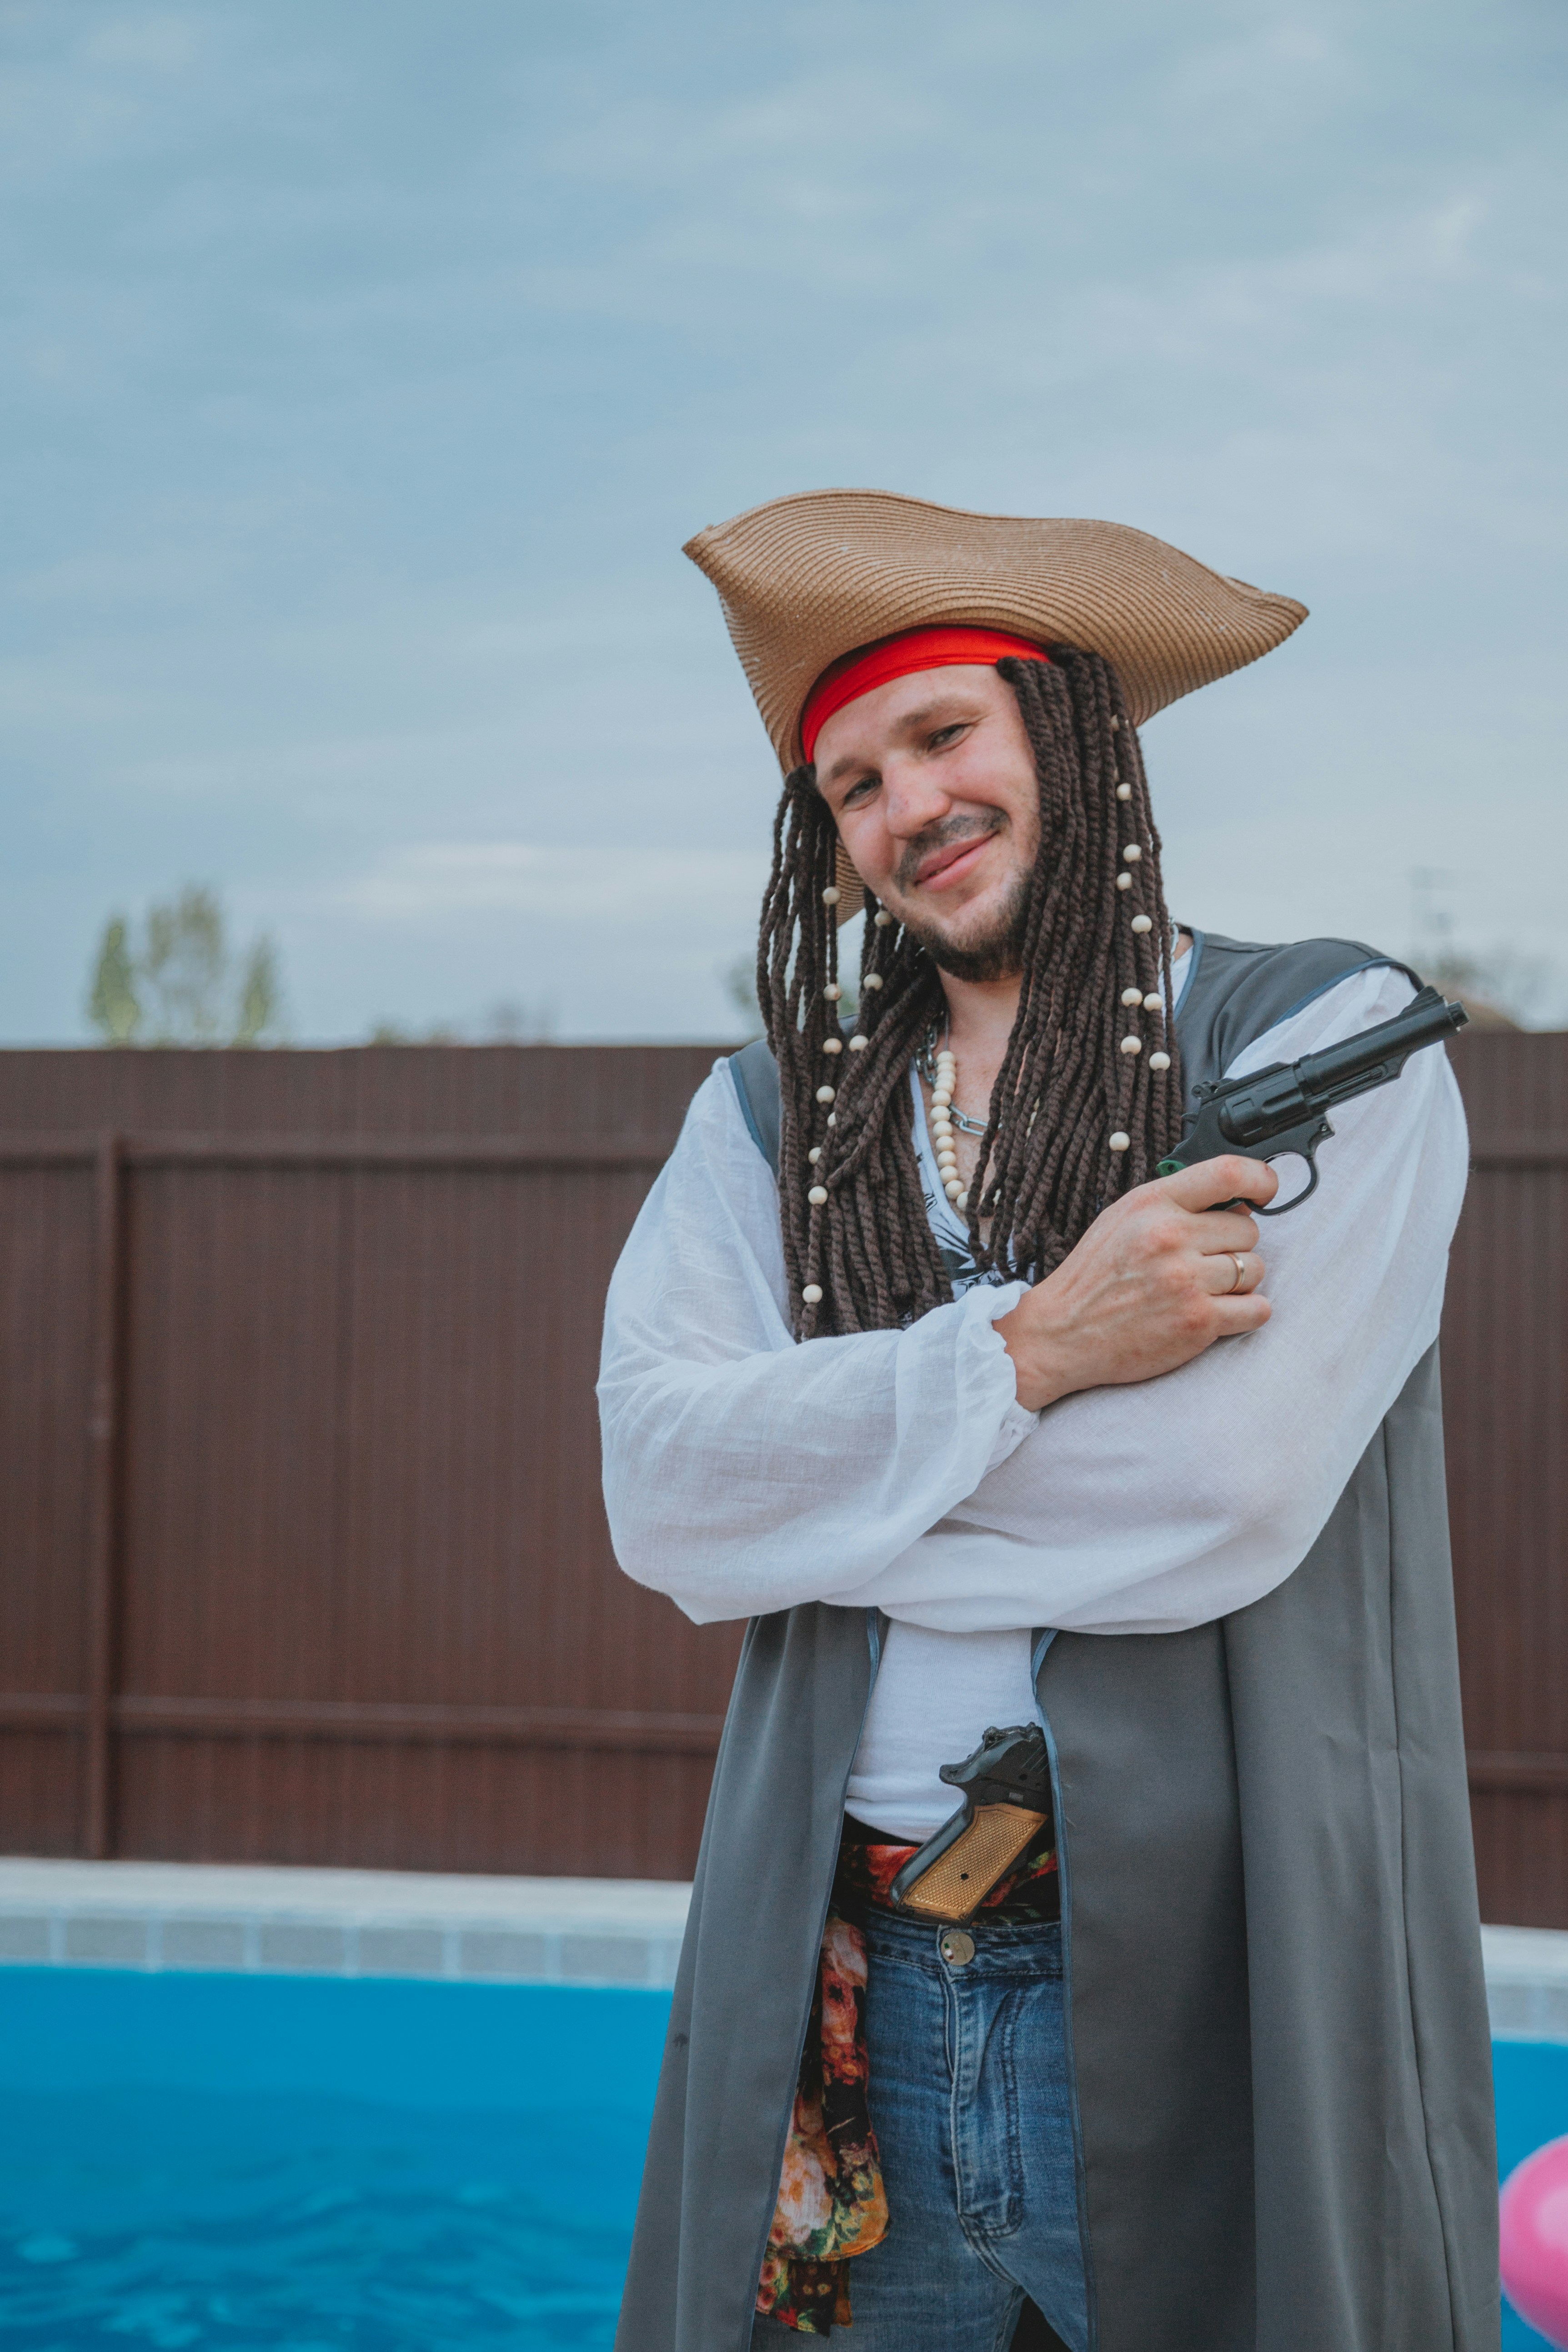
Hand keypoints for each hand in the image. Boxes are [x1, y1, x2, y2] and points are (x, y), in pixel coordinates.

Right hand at [994, 1156, 1276, 1412]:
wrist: (1062, 1333)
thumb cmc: (1092, 1278)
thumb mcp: (1122, 1219)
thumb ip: (1174, 1205)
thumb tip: (1236, 1202)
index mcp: (1152, 1204)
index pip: (1228, 1172)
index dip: (1261, 1179)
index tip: (1266, 1191)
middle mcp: (1171, 1237)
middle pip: (1248, 1228)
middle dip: (1233, 1245)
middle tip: (1202, 1261)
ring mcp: (1186, 1281)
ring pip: (1255, 1268)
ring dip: (1239, 1281)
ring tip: (1203, 1289)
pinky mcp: (1198, 1322)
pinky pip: (1258, 1309)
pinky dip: (1246, 1312)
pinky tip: (1219, 1312)